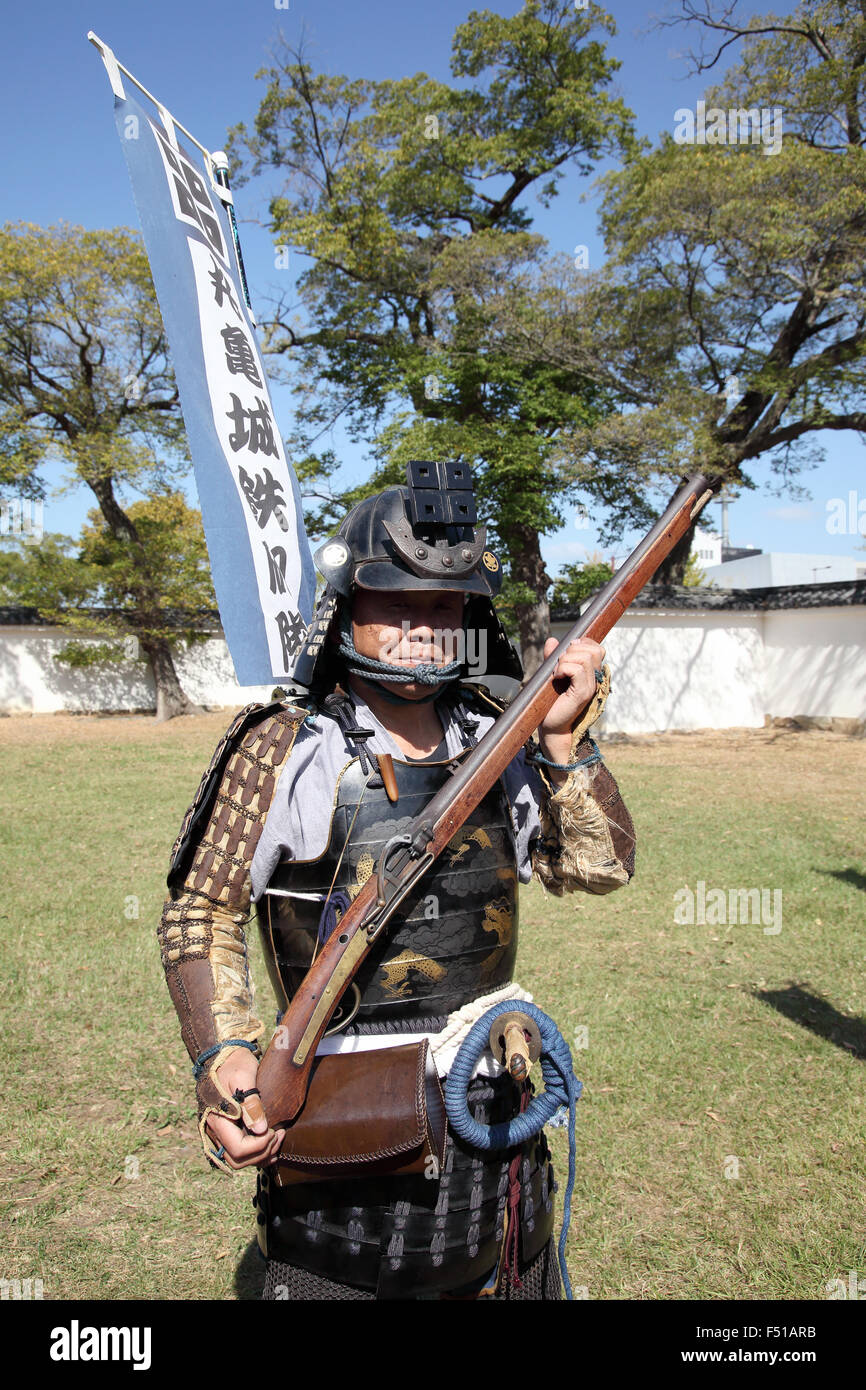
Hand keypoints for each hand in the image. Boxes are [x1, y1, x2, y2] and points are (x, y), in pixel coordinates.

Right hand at [204, 1049, 284, 1169]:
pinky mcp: (224, 1130)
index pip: (238, 1149)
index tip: (274, 1130)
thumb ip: (251, 1103)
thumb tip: (260, 1129)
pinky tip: (268, 1143)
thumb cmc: (233, 1064)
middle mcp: (213, 1130)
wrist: (221, 1056)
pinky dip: (253, 1153)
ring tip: (276, 1138)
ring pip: (237, 1160)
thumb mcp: (243, 1076)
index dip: (260, 1145)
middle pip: (237, 1160)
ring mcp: (217, 1132)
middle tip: (278, 1134)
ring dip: (259, 1155)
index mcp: (217, 1119)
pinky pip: (236, 1152)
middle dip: (261, 1152)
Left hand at [538, 637, 605, 772]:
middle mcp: (594, 679)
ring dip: (565, 660)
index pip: (596, 648)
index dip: (581, 643)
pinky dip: (563, 668)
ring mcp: (590, 686)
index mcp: (591, 673)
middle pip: (593, 649)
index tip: (565, 654)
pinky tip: (556, 678)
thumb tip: (552, 641)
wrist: (550, 725)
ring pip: (584, 657)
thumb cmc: (551, 702)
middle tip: (559, 665)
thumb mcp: (551, 673)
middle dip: (571, 650)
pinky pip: (576, 669)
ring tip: (557, 673)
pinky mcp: (582, 693)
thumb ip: (553, 656)